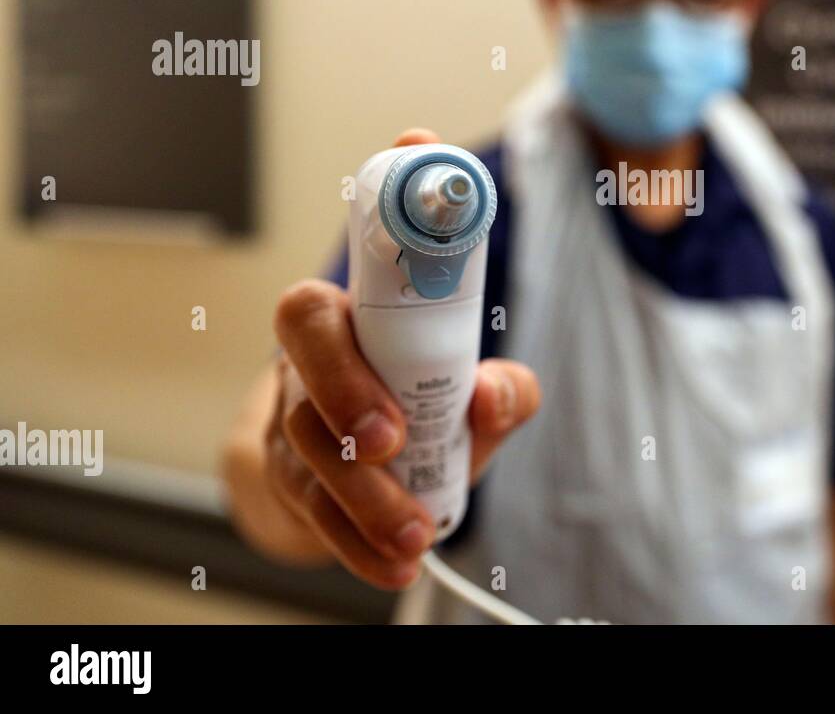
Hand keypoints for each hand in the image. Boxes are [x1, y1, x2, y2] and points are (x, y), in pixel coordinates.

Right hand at [264, 129, 539, 589]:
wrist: (376, 456)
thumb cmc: (422, 402)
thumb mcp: (470, 390)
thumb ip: (501, 386)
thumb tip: (492, 395)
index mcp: (340, 325)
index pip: (309, 314)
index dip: (339, 364)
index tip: (391, 420)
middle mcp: (301, 375)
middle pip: (301, 400)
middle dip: (348, 431)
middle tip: (395, 456)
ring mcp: (289, 434)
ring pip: (305, 466)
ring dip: (364, 505)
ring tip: (416, 536)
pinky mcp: (289, 486)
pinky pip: (314, 516)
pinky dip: (356, 546)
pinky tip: (393, 565)